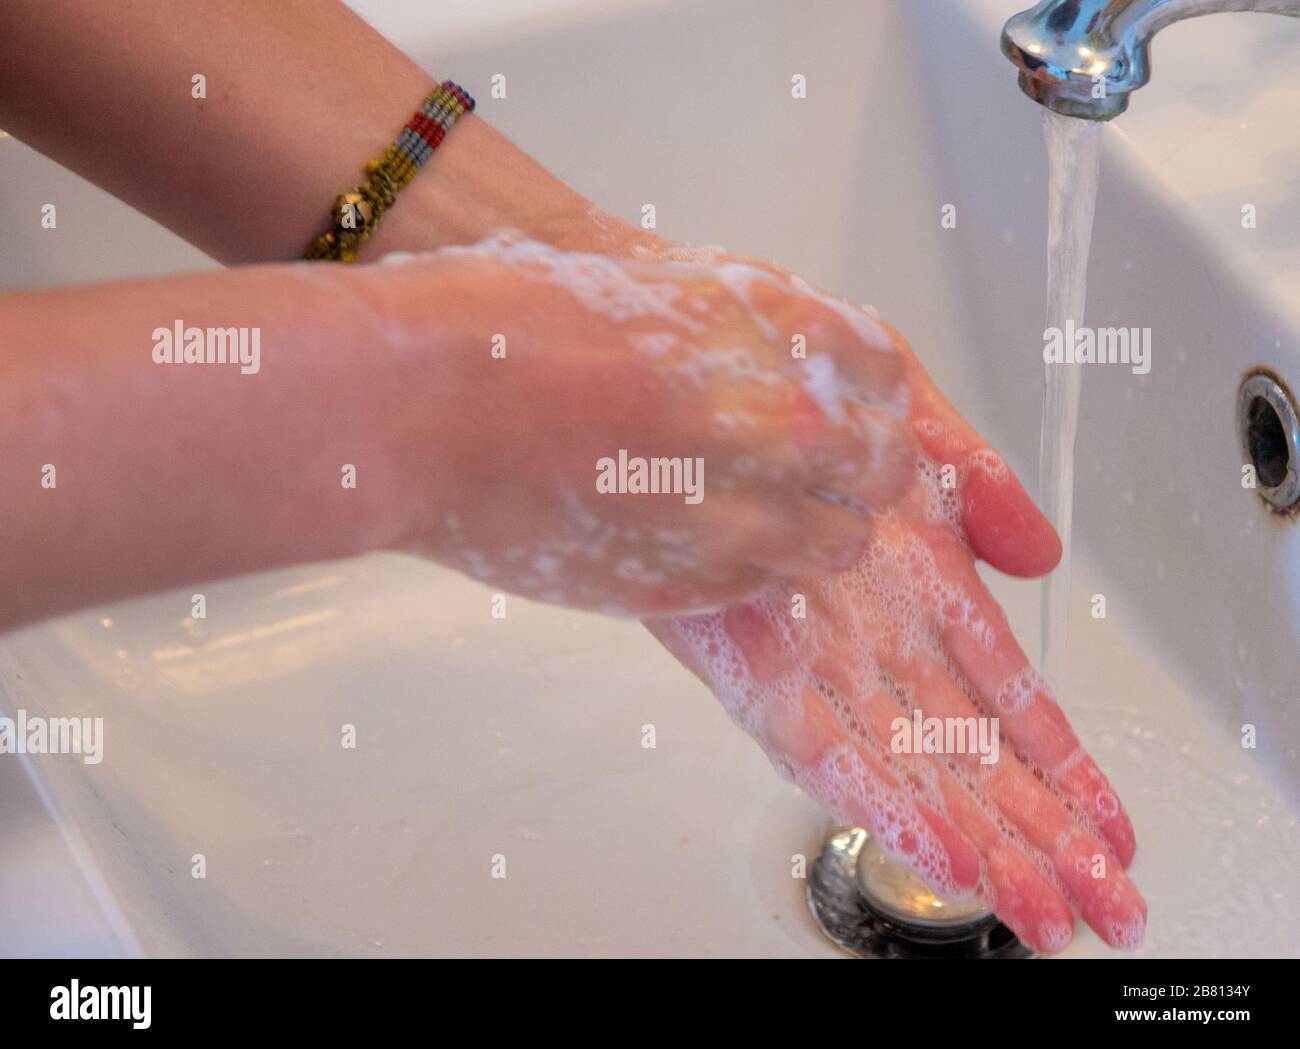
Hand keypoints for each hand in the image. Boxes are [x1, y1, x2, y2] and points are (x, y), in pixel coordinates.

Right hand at [370, 236, 919, 615]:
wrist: (421, 403)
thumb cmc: (509, 323)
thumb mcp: (653, 289)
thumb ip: (742, 332)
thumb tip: (787, 373)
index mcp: (777, 329)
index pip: (885, 374)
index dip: (864, 396)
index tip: (842, 409)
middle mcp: (783, 421)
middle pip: (886, 467)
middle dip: (857, 471)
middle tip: (810, 474)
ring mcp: (744, 512)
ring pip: (840, 543)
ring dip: (812, 529)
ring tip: (748, 513)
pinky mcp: (693, 583)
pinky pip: (763, 585)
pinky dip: (745, 568)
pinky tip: (687, 538)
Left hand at [645, 319, 1145, 953]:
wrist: (676, 364)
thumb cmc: (782, 377)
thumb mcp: (904, 408)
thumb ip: (979, 478)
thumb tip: (1040, 557)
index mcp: (920, 577)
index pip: (1008, 690)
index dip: (1065, 761)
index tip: (1113, 825)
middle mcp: (875, 631)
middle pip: (972, 752)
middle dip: (1042, 833)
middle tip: (1110, 908)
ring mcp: (817, 653)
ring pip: (913, 769)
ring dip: (983, 842)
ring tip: (1048, 912)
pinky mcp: (751, 662)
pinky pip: (829, 746)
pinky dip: (889, 802)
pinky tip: (945, 852)